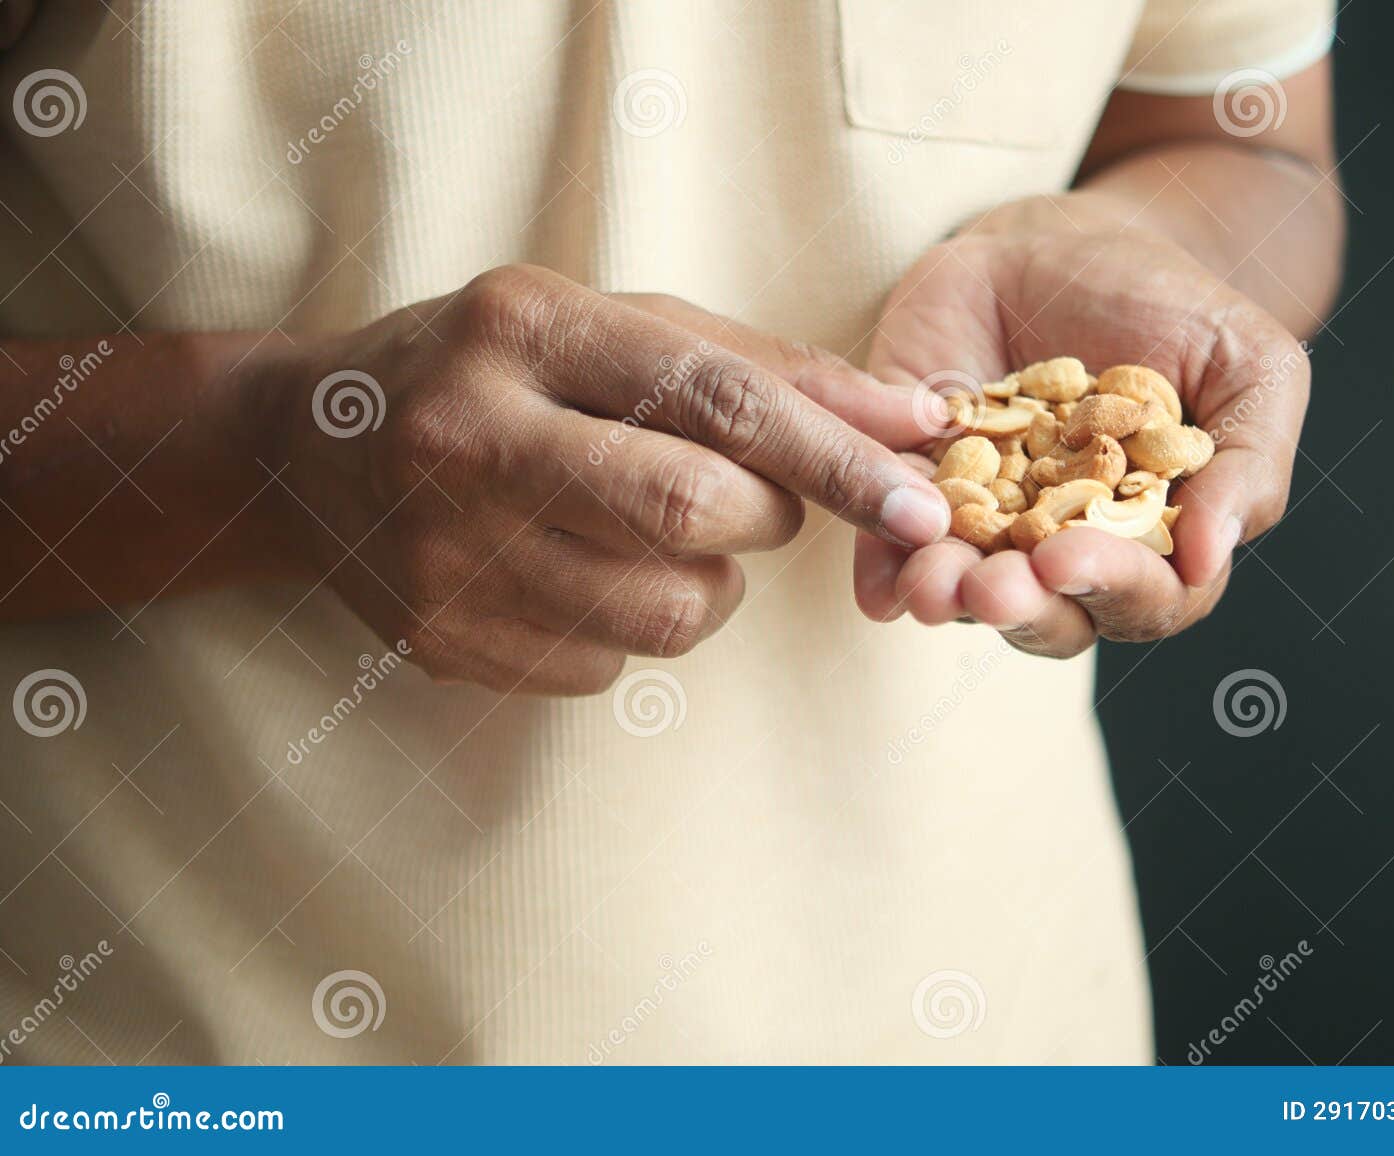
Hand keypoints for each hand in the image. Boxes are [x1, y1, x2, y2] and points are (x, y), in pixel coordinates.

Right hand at [261, 264, 949, 692]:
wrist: (307, 451)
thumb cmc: (495, 372)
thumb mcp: (610, 330)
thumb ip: (761, 368)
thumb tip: (912, 422)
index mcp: (522, 329)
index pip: (714, 399)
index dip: (834, 456)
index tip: (922, 498)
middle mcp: (471, 439)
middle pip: (693, 514)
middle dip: (765, 519)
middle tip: (748, 499)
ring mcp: (444, 554)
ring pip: (668, 613)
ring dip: (708, 584)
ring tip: (649, 533)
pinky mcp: (441, 643)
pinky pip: (610, 666)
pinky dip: (632, 625)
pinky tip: (577, 573)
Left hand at [855, 203, 1309, 656]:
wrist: (1066, 243)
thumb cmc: (1172, 308)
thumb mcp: (1248, 364)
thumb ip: (1248, 460)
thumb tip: (1210, 556)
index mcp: (1153, 540)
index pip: (1147, 598)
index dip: (1113, 589)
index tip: (1069, 560)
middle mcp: (1066, 550)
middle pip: (1052, 615)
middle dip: (1022, 609)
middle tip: (993, 588)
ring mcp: (986, 525)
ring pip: (967, 592)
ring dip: (948, 597)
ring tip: (931, 584)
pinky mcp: (912, 484)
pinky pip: (889, 539)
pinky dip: (880, 566)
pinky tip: (875, 584)